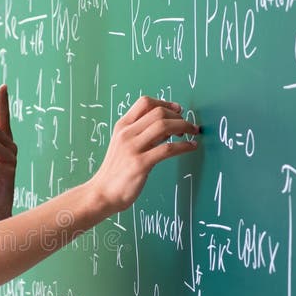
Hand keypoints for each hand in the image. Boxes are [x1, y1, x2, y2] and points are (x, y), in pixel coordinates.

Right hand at [90, 96, 199, 215]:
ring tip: (193, 133)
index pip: (145, 102)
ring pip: (164, 126)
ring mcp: (132, 148)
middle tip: (188, 126)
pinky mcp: (140, 164)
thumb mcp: (123, 145)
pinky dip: (184, 146)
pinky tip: (191, 147)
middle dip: (178, 116)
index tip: (178, 110)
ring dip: (184, 127)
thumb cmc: (115, 171)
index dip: (165, 103)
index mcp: (122, 126)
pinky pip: (167, 149)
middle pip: (158, 112)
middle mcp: (126, 134)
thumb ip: (141, 134)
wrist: (102, 193)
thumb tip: (169, 127)